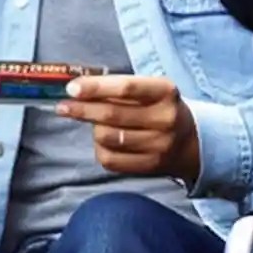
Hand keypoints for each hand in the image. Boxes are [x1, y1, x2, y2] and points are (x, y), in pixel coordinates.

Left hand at [57, 75, 200, 183]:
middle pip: (112, 114)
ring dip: (93, 128)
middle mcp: (166, 118)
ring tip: (93, 123)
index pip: (126, 87)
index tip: (71, 88)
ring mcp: (160, 145)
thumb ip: (115, 87)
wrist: (189, 141)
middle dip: (81, 109)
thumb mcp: (147, 89)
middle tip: (62, 106)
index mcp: (165, 91)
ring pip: (108, 137)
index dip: (95, 87)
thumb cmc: (156, 107)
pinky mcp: (150, 165)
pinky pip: (110, 159)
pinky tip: (102, 140)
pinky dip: (99, 148)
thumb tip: (76, 88)